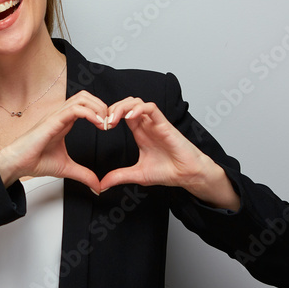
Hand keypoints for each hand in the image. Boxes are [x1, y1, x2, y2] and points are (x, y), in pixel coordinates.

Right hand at [0, 91, 107, 193]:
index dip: (101, 111)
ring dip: (98, 107)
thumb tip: (97, 186)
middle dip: (102, 105)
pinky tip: (98, 124)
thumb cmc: (35, 161)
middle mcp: (60, 114)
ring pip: (82, 98)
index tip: (109, 127)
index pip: (86, 104)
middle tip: (110, 123)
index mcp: (64, 121)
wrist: (17, 163)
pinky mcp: (52, 120)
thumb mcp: (67, 168)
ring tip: (105, 124)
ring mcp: (56, 115)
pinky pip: (74, 109)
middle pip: (86, 96)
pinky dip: (90, 113)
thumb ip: (84, 175)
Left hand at [99, 97, 239, 210]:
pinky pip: (151, 108)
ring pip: (136, 102)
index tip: (101, 127)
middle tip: (104, 122)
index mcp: (139, 132)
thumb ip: (119, 177)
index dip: (109, 116)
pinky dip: (139, 108)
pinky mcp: (164, 124)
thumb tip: (102, 185)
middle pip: (126, 104)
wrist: (187, 175)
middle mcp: (146, 125)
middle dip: (112, 108)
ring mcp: (155, 123)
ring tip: (113, 119)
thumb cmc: (168, 171)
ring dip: (122, 107)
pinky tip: (130, 117)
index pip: (121, 114)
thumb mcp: (137, 174)